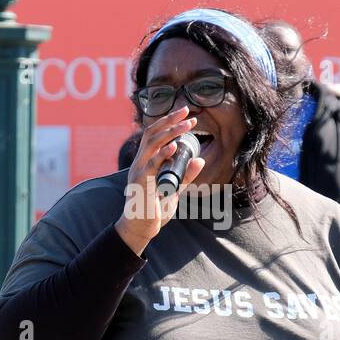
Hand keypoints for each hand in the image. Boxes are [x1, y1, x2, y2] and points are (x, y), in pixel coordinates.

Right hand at [114, 106, 205, 254]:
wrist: (141, 228)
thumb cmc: (155, 210)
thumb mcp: (175, 189)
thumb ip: (186, 175)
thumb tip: (200, 160)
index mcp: (145, 161)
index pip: (155, 134)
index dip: (169, 122)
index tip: (186, 114)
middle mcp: (139, 162)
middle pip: (152, 133)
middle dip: (170, 120)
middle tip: (187, 111)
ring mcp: (139, 170)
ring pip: (152, 144)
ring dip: (171, 132)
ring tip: (186, 124)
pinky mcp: (140, 182)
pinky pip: (151, 164)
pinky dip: (163, 154)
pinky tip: (174, 146)